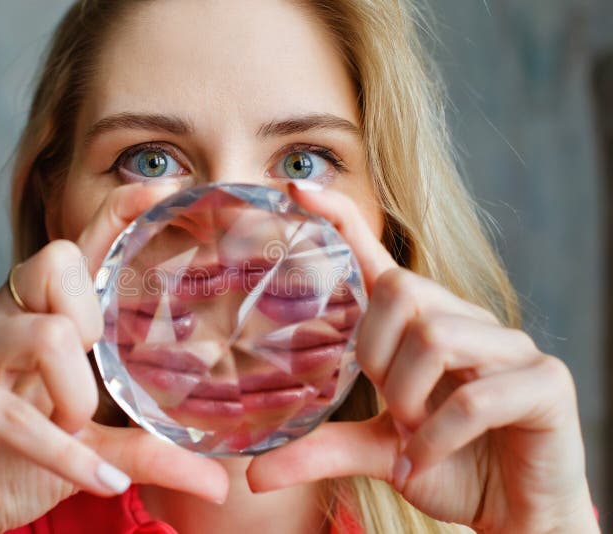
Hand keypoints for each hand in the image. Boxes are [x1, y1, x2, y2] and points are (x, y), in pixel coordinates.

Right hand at [0, 183, 228, 533]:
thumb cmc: (6, 466)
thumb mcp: (88, 449)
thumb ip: (147, 450)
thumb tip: (219, 483)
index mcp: (31, 315)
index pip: (75, 252)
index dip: (112, 216)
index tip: (158, 191)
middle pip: (56, 262)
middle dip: (91, 318)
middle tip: (90, 369)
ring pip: (48, 333)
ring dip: (77, 393)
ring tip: (75, 425)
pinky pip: (17, 413)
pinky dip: (67, 454)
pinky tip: (100, 480)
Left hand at [247, 187, 597, 532]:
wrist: (515, 511)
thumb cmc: (449, 465)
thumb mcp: (379, 452)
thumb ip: (324, 450)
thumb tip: (255, 477)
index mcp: (426, 327)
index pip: (381, 258)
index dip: (342, 218)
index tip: (297, 187)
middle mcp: (469, 323)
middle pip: (402, 291)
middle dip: (378, 355)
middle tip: (390, 405)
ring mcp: (513, 349)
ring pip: (435, 337)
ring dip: (409, 399)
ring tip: (411, 435)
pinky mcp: (546, 383)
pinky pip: (474, 397)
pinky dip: (435, 440)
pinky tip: (424, 462)